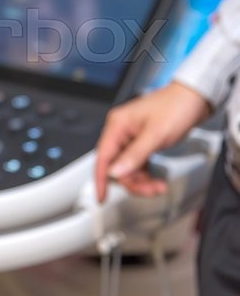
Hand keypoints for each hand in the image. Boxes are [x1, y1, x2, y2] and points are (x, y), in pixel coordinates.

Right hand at [95, 81, 210, 201]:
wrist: (194, 98)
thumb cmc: (176, 107)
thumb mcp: (156, 135)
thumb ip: (134, 155)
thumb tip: (114, 172)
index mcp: (118, 124)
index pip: (103, 157)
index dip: (101, 179)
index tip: (102, 198)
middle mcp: (121, 130)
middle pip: (116, 166)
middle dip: (132, 182)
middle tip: (150, 190)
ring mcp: (130, 136)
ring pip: (127, 168)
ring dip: (141, 181)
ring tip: (158, 186)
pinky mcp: (141, 141)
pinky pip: (137, 164)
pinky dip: (145, 174)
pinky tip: (156, 179)